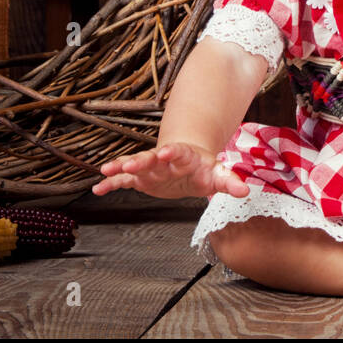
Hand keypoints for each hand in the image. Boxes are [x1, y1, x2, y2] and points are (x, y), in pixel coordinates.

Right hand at [91, 141, 248, 199]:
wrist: (190, 166)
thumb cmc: (205, 170)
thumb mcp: (218, 175)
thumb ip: (229, 181)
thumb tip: (244, 190)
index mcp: (184, 156)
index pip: (178, 152)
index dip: (172, 152)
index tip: (165, 152)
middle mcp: (163, 160)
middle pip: (151, 158)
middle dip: (141, 160)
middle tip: (130, 163)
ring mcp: (150, 168)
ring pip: (134, 165)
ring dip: (121, 166)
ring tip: (105, 169)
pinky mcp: (141, 179)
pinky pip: (123, 180)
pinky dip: (111, 183)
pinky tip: (98, 189)